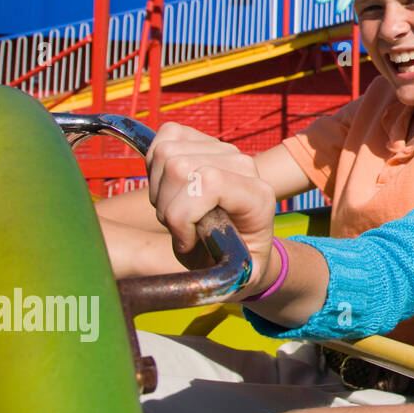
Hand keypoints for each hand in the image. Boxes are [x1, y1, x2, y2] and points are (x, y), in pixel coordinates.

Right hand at [145, 122, 276, 286]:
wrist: (244, 248)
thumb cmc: (234, 266)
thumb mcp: (230, 278)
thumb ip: (218, 271)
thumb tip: (194, 249)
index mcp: (259, 198)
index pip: (209, 182)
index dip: (182, 214)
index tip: (186, 242)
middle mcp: (245, 166)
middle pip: (179, 166)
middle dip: (166, 206)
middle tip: (179, 229)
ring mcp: (226, 150)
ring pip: (168, 152)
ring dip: (159, 189)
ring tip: (175, 211)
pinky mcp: (205, 140)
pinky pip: (168, 134)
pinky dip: (155, 160)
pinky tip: (168, 187)